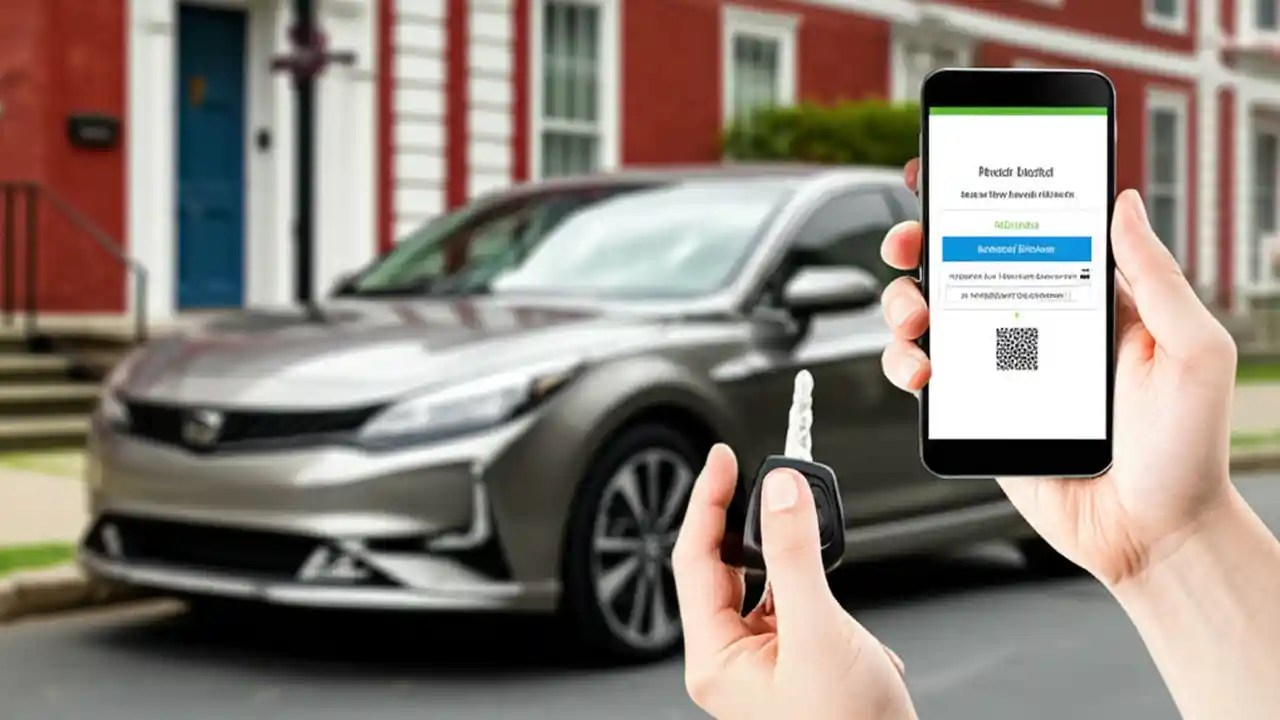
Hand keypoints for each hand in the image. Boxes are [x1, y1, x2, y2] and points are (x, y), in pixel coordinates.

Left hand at [672, 444, 914, 719]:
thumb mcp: (820, 632)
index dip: (706, 501)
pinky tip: (848, 615)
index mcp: (715, 657)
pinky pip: (793, 605)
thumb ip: (796, 556)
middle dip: (751, 523)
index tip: (722, 458)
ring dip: (793, 562)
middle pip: (725, 567)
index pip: (694, 559)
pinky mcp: (795, 662)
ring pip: (764, 583)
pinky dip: (820, 594)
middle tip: (771, 479)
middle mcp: (732, 660)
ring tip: (816, 547)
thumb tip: (780, 492)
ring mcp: (763, 663)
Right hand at [881, 159, 1238, 588]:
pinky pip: (921, 376)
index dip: (981, 200)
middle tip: (908, 241)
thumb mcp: (1191, 350)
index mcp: (1084, 300)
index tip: (947, 172)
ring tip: (915, 317)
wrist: (1153, 535)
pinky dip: (904, 364)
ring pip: (928, 316)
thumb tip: (1124, 202)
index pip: (1025, 232)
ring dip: (902, 303)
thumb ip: (1156, 276)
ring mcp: (999, 369)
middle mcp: (1034, 326)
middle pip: (958, 266)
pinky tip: (923, 370)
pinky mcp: (973, 413)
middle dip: (919, 242)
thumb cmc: (1188, 449)